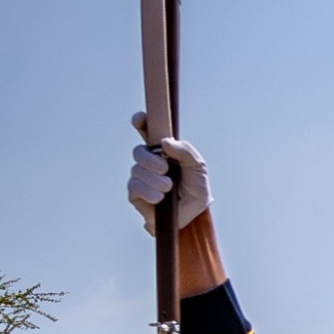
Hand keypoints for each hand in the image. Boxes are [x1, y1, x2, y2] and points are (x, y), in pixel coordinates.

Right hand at [127, 116, 209, 230]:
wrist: (193, 215)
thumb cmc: (196, 188)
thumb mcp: (198, 167)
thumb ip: (185, 151)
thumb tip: (165, 141)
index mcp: (163, 151)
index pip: (148, 131)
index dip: (141, 122)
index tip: (139, 119)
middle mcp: (149, 161)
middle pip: (138, 152)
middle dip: (150, 160)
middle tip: (165, 169)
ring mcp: (140, 176)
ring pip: (137, 170)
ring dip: (155, 180)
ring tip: (169, 188)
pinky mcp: (135, 193)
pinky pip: (135, 187)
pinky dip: (150, 192)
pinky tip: (160, 198)